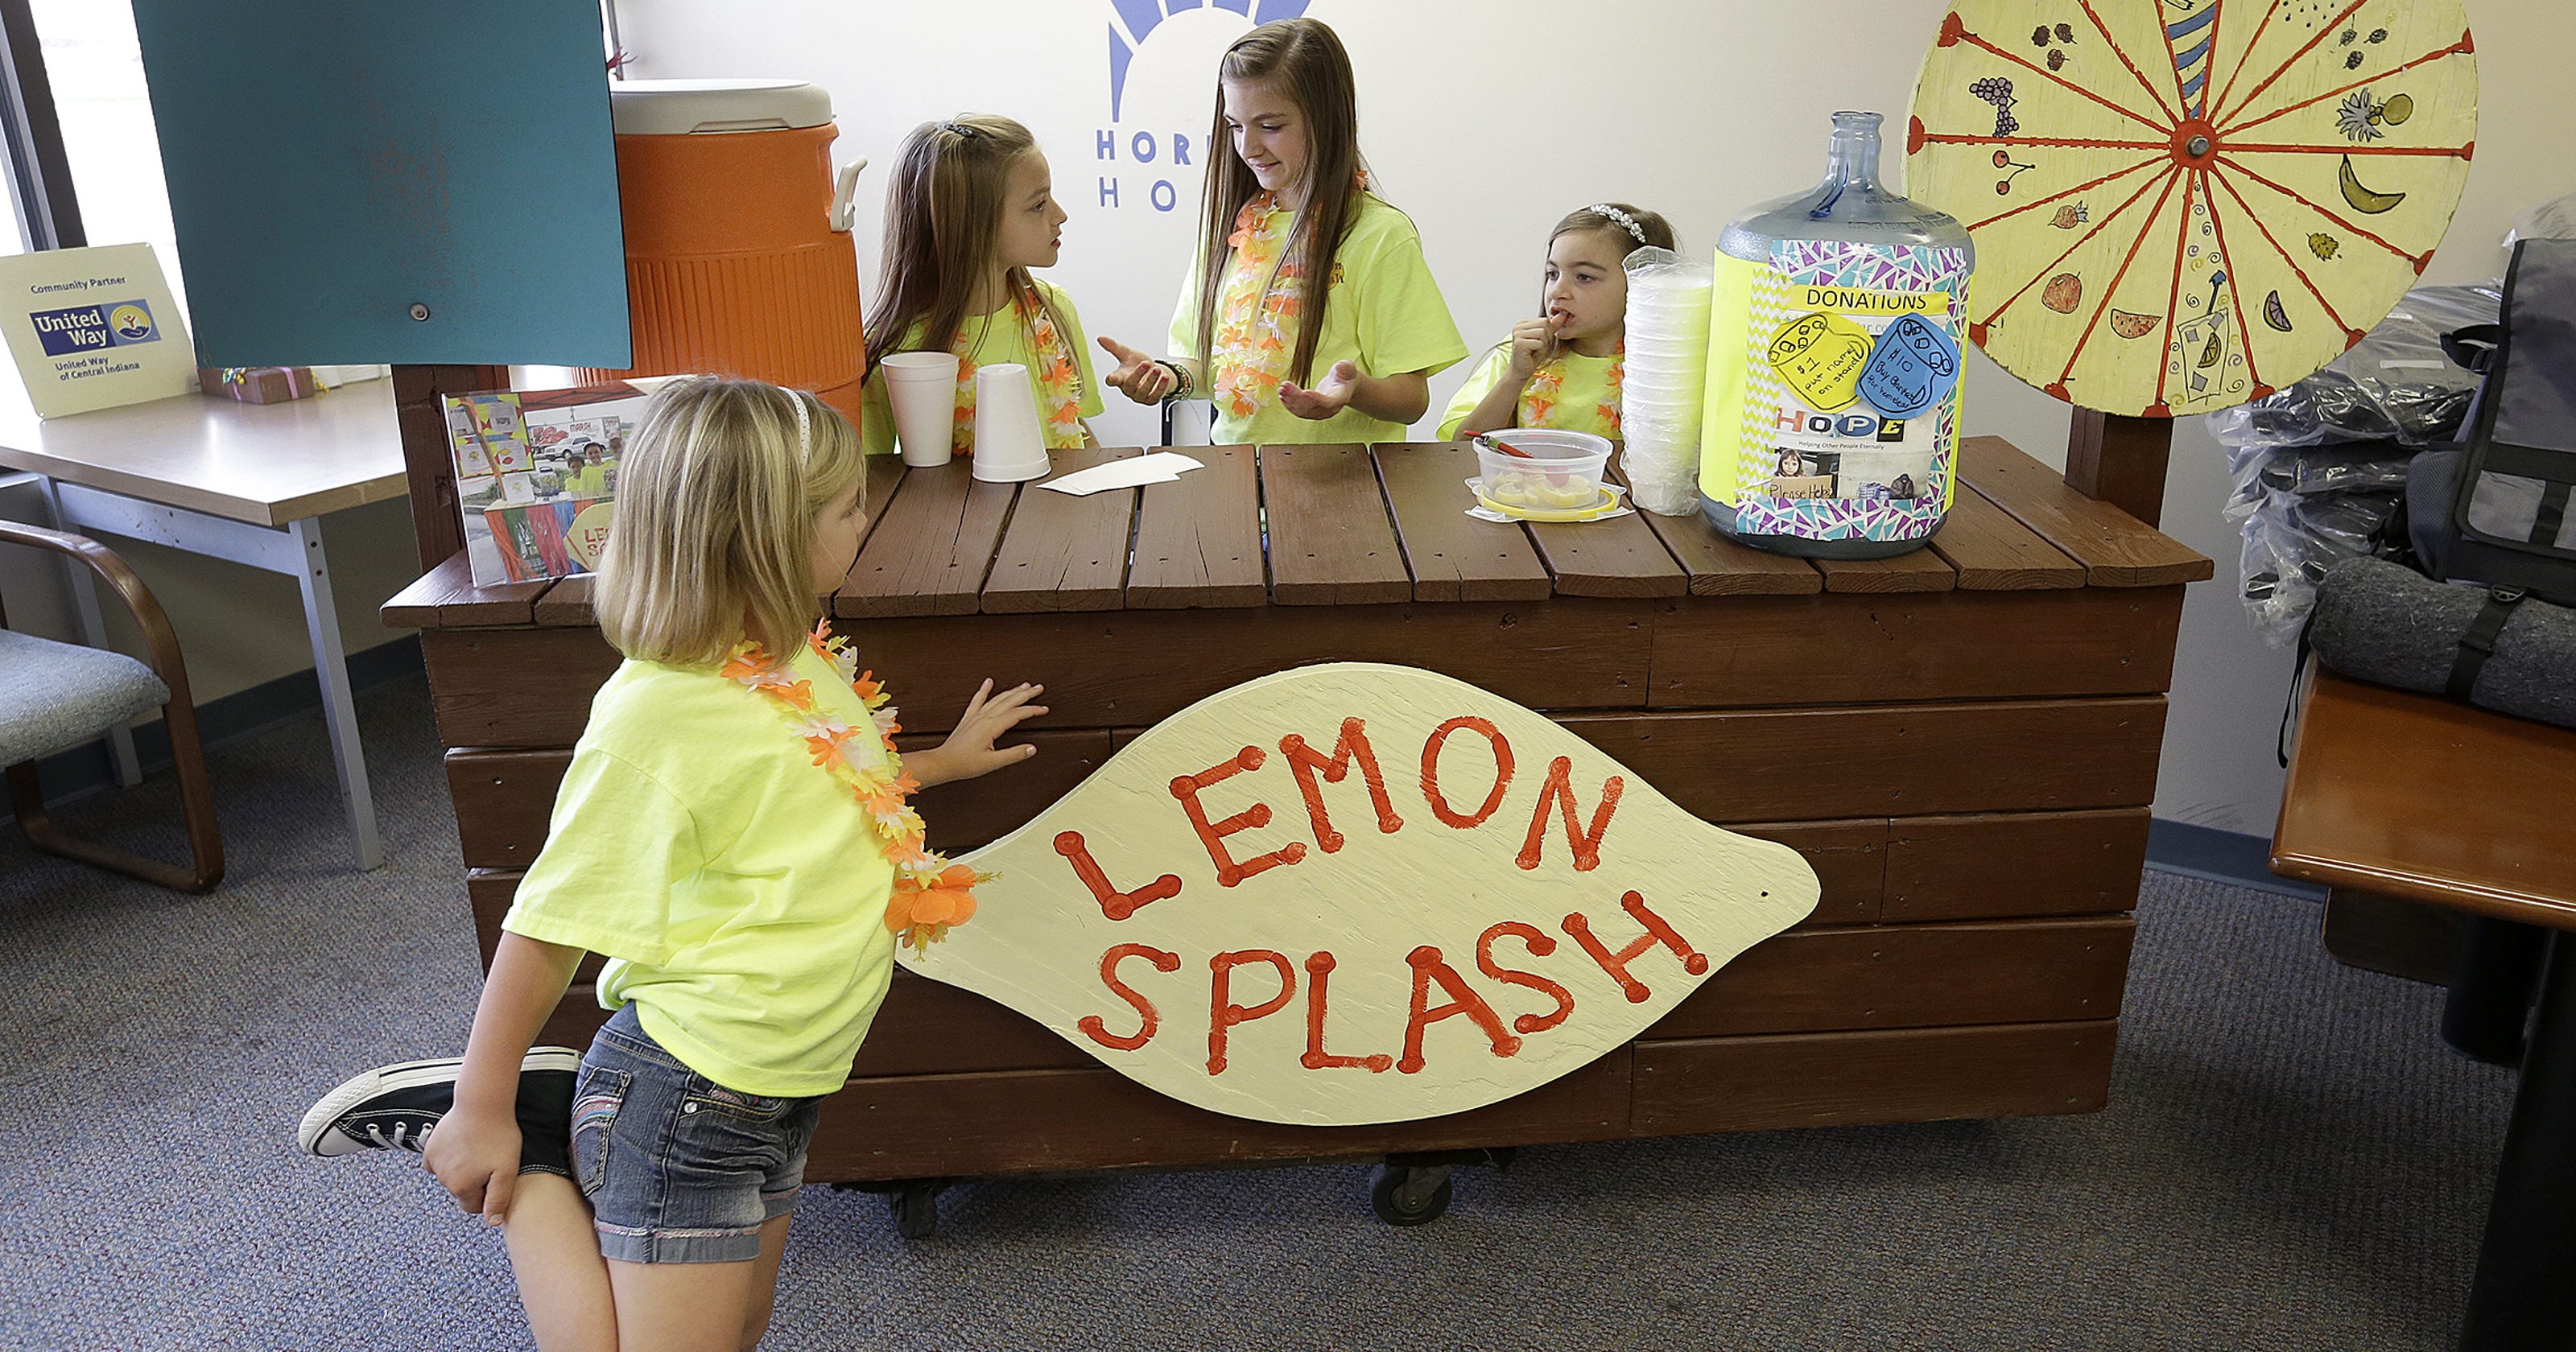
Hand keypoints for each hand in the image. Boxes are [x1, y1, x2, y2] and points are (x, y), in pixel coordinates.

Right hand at [423, 1105, 523, 1225]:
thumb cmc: (499, 1136)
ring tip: (479, 1150)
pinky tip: (462, 1147)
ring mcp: (435, 1162)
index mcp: (462, 1187)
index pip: (473, 1206)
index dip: (487, 1195)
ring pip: (450, 1176)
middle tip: (490, 1162)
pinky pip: (437, 1162)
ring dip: (462, 1169)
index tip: (496, 1179)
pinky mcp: (431, 1147)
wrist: (482, 1104)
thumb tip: (492, 1222)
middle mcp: (444, 1179)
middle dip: (475, 1182)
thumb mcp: (507, 1171)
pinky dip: (448, 1158)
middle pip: (462, 1191)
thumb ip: (499, 1199)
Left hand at [917, 680, 1045, 786]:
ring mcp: (975, 716)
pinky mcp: (969, 718)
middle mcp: (983, 717)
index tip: (1044, 709)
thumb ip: (1013, 754)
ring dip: (1012, 690)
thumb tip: (1031, 749)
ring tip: (1024, 685)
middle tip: (1039, 688)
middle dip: (1026, 693)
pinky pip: (978, 699)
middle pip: (1009, 700)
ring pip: (997, 698)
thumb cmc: (964, 763)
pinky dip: (984, 689)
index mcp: (991, 726)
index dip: (1033, 710)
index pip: (1017, 713)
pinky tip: (988, 682)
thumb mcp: (992, 762)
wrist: (943, 762)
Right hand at [1098, 337, 1175, 403]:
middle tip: (1146, 363)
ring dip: (1151, 380)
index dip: (1112, 380)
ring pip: (1143, 391)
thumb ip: (1114, 347)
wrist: (1154, 371)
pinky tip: (1164, 377)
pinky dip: (1161, 386)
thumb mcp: (1127, 353)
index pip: (1112, 381)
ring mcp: (1139, 396)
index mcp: (1120, 378)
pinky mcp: (1151, 400)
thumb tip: (1100, 338)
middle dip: (1138, 374)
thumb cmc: (1137, 364)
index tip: (1112, 378)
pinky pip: (1155, 395)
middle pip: (1130, 384)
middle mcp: (1128, 389)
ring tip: (1157, 369)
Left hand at [1279, 361, 1359, 420]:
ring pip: (1304, 411)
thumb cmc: (1345, 375)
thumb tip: (1340, 366)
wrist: (1343, 386)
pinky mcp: (1312, 412)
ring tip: (1281, 389)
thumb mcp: (1348, 367)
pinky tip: (1282, 396)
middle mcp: (1330, 409)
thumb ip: (1345, 367)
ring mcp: (1321, 412)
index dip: (1316, 398)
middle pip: (1312, 407)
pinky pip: (1300, 412)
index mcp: (1340, 398)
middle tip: (1285, 386)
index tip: (1304, 392)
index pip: (1327, 402)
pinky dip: (1290, 405)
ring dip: (1290, 401)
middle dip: (1296, 397)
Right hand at [1507, 315, 1565, 376]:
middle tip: (1538, 347)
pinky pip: (1539, 343)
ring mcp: (1517, 334)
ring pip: (1543, 333)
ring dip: (1543, 344)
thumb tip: (1562, 315)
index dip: (1548, 332)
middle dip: (1547, 338)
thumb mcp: (1545, 338)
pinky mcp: (1519, 343)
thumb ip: (1553, 326)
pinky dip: (1540, 350)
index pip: (1545, 320)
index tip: (1540, 342)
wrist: (1522, 370)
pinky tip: (1532, 354)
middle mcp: (1518, 326)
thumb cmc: (1532, 355)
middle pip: (1545, 324)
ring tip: (1535, 350)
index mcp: (1523, 323)